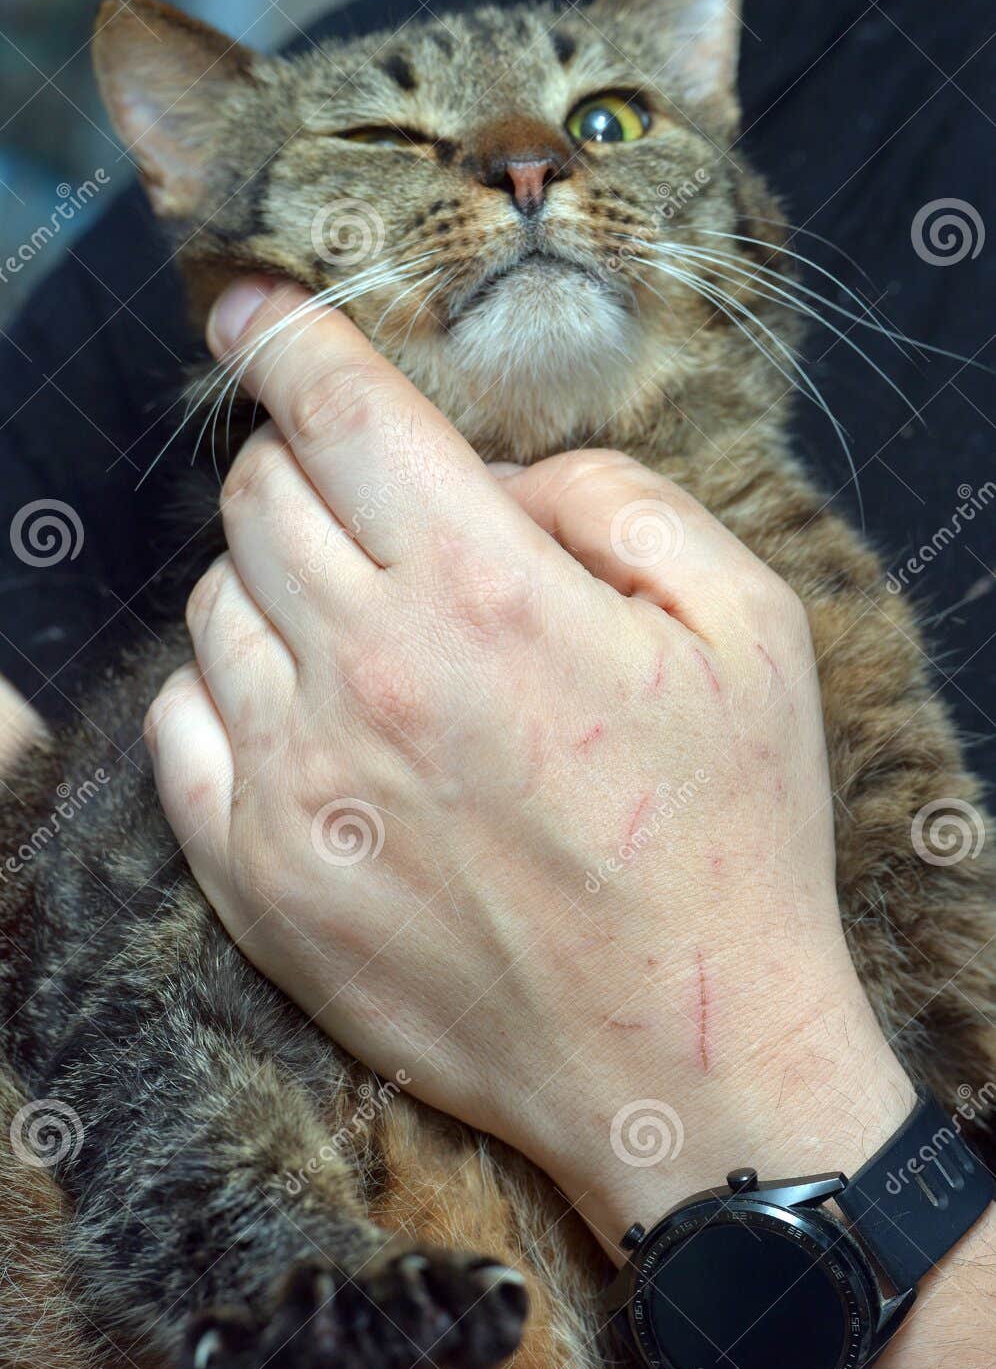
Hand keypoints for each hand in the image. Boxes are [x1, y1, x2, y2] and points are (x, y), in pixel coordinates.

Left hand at [146, 276, 911, 1266]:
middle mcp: (370, 672)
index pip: (341, 409)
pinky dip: (228, 692)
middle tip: (375, 515)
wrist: (681, 1059)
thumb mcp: (748, 628)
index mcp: (488, 590)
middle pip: (261, 494)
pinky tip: (310, 718)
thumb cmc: (728, 842)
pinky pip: (180, 726)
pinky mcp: (260, 877)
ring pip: (214, 603)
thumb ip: (618, 500)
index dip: (288, 336)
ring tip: (370, 638)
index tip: (255, 310)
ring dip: (276, 584)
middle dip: (305, 471)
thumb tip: (500, 477)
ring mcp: (299, 781)